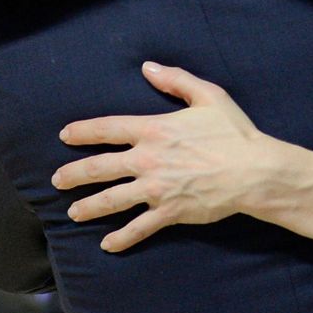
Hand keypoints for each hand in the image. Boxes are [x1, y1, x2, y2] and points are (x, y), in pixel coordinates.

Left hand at [54, 62, 276, 251]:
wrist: (254, 171)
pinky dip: (122, 238)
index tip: (65, 136)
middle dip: (74, 174)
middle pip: (99, 167)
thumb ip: (176, 80)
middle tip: (58, 180)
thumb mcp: (209, 95)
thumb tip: (147, 67)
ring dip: (89, 207)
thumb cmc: (234, 132)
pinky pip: (139, 227)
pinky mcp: (169, 211)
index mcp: (154, 129)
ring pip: (112, 200)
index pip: (107, 128)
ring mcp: (156, 188)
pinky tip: (107, 245)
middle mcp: (148, 159)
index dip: (83, 132)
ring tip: (73, 212)